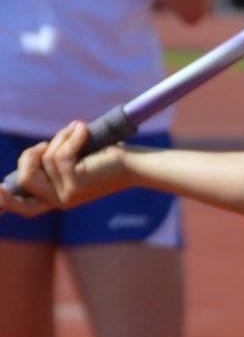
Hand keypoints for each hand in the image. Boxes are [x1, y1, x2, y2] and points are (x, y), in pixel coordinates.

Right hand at [0, 121, 128, 214]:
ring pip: (43, 161)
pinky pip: (59, 155)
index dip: (6, 201)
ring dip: (59, 139)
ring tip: (78, 131)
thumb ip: (56, 162)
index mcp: (57, 198)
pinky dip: (70, 137)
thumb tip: (38, 152)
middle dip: (30, 155)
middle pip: (23, 179)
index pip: (26, 207)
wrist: (138, 165)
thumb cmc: (109, 158)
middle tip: (48, 142)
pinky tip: (83, 129)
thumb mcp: (78, 162)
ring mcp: (67, 196)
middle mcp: (60, 202)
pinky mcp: (76, 184)